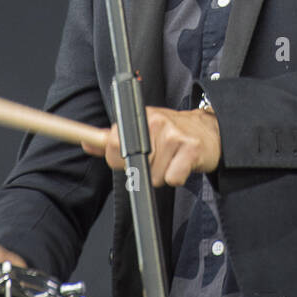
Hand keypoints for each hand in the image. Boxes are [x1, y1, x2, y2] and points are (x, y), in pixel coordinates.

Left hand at [80, 106, 220, 187]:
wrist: (209, 132)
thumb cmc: (172, 133)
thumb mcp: (141, 130)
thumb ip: (112, 138)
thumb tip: (87, 143)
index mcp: (140, 117)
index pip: (112, 143)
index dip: (116, 158)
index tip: (127, 158)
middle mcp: (156, 122)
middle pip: (132, 165)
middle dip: (142, 170)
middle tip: (156, 158)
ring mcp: (174, 135)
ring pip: (153, 176)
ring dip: (161, 174)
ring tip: (171, 160)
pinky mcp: (190, 150)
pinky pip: (172, 179)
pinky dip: (176, 178)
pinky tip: (181, 165)